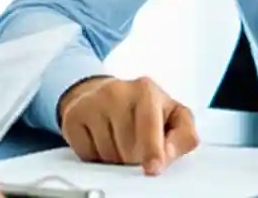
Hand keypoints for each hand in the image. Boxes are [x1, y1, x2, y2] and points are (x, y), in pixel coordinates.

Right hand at [58, 76, 199, 174]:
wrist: (106, 94)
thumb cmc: (146, 109)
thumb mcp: (174, 116)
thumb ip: (184, 135)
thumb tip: (169, 154)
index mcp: (146, 90)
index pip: (148, 125)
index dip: (152, 150)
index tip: (153, 167)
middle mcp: (117, 91)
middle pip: (128, 148)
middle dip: (135, 158)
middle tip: (137, 146)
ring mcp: (92, 103)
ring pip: (107, 155)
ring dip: (116, 158)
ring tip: (119, 140)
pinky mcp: (73, 116)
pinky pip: (87, 155)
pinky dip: (96, 156)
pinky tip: (101, 139)